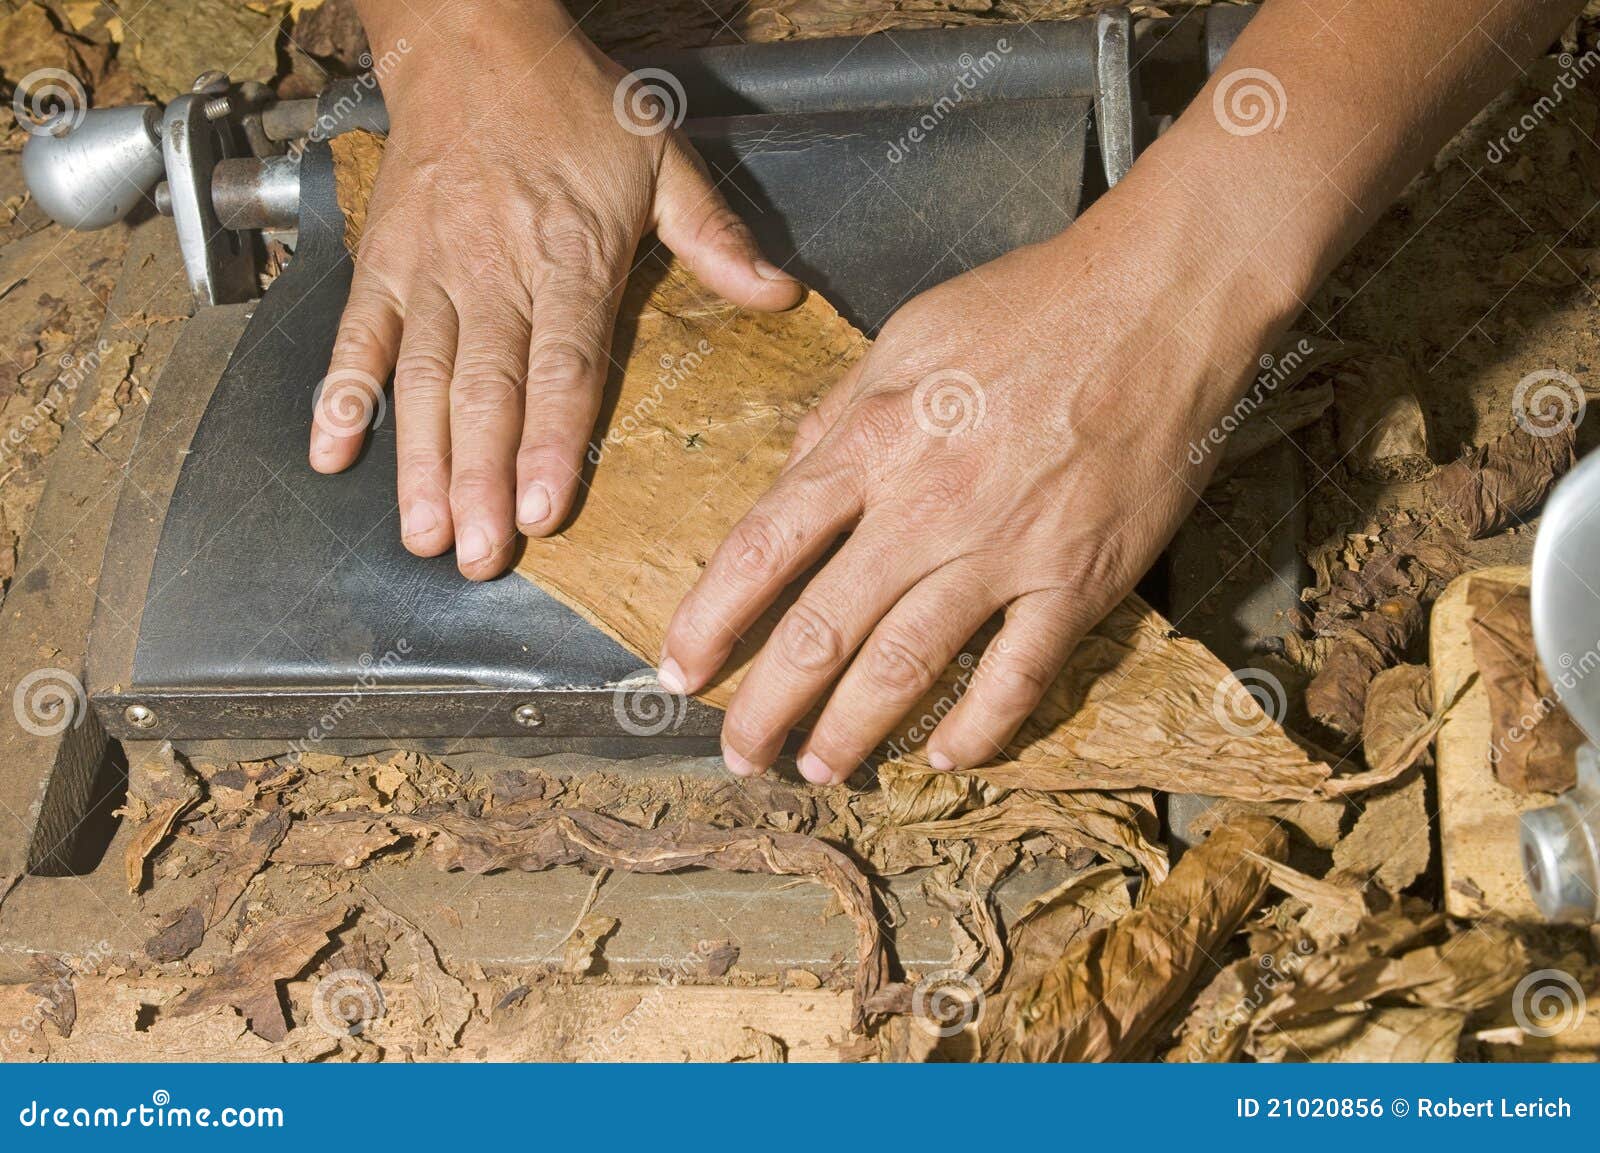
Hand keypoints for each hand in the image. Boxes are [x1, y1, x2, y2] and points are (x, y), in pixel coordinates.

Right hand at [311, 0, 800, 577]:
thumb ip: (715, 237)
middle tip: (479, 557)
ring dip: (419, 461)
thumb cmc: (573, 102)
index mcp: (571, 255)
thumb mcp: (662, 155)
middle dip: (479, 479)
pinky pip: (358, 335)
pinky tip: (330, 454)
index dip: (549, 440)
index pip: (563, 364)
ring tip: (422, 534)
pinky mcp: (384, 261)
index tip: (540, 509)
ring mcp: (431, 269)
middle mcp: (495, 270)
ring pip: (424, 378)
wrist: (472, 37)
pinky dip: (340, 395)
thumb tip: (781, 297)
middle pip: (488, 389)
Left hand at [658, 171, 1297, 783]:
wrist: (1161, 300)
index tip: (679, 671)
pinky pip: (1018, 676)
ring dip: (851, 732)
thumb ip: (840, 414)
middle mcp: (924, 507)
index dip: (711, 620)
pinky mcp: (1078, 580)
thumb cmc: (1031, 306)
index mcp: (872, 440)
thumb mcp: (907, 336)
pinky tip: (943, 757)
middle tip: (739, 754)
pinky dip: (979, 728)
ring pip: (906, 667)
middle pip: (821, 630)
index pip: (763, 549)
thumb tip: (789, 476)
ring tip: (818, 771)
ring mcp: (1003, 550)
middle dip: (767, 707)